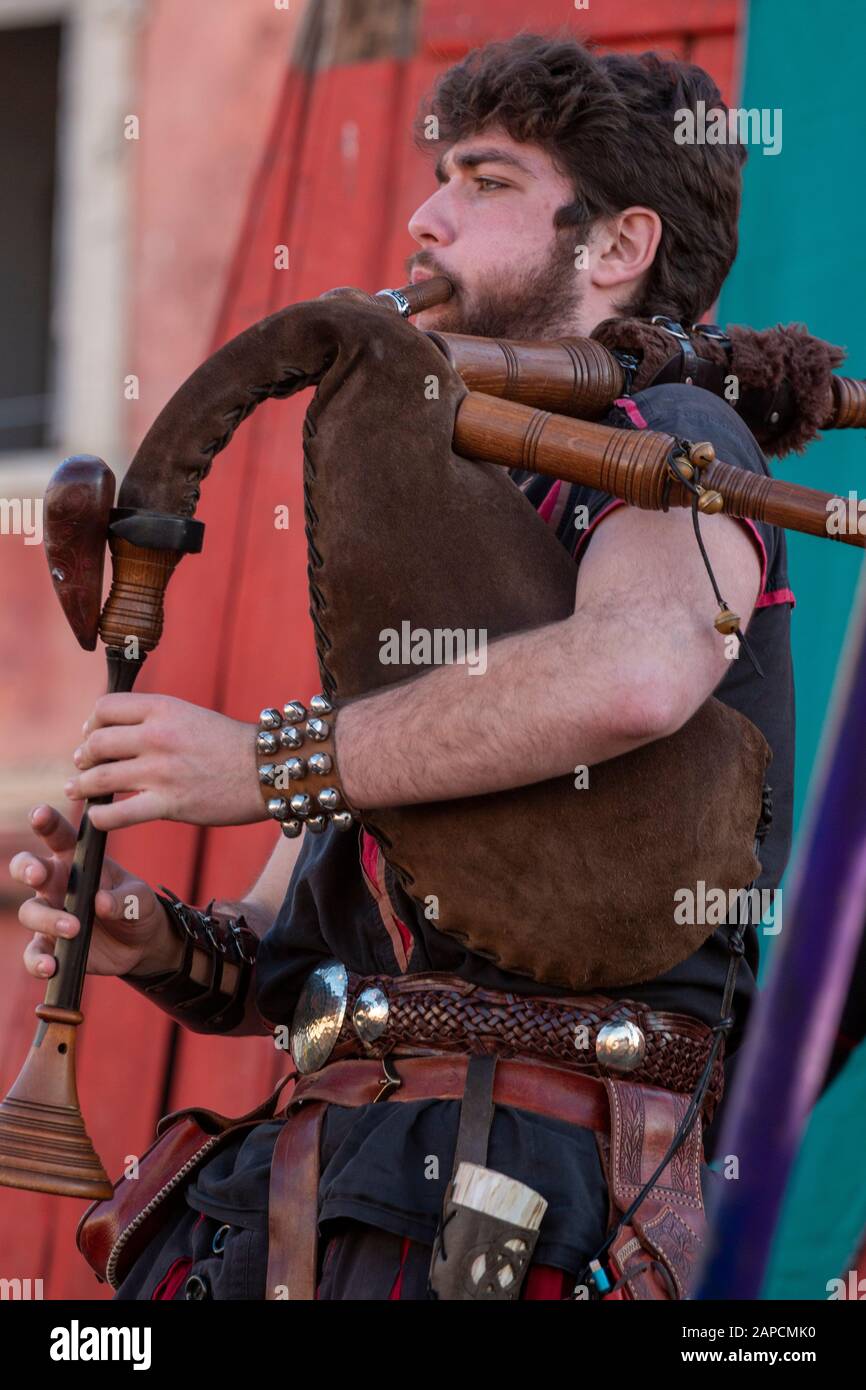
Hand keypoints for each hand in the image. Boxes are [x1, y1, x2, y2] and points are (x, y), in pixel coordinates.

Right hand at [10, 804, 178, 980]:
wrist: (142, 943)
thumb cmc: (137, 906)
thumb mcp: (141, 898)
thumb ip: (124, 898)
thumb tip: (101, 903)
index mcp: (78, 861)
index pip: (58, 835)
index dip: (46, 822)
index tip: (40, 814)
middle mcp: (57, 884)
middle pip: (27, 868)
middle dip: (27, 868)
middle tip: (38, 875)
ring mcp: (51, 914)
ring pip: (30, 911)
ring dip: (47, 919)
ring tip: (74, 928)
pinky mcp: (52, 945)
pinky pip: (34, 953)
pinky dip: (38, 960)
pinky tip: (50, 966)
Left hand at [63, 692, 264, 830]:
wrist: (270, 770)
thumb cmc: (232, 746)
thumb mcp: (192, 716)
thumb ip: (157, 721)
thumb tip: (118, 735)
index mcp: (164, 709)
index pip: (105, 707)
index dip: (91, 723)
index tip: (91, 734)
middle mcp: (158, 736)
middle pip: (95, 743)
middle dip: (83, 757)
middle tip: (82, 766)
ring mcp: (162, 772)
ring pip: (99, 778)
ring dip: (81, 786)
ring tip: (77, 790)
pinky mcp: (169, 804)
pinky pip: (117, 814)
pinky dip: (100, 818)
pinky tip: (99, 818)